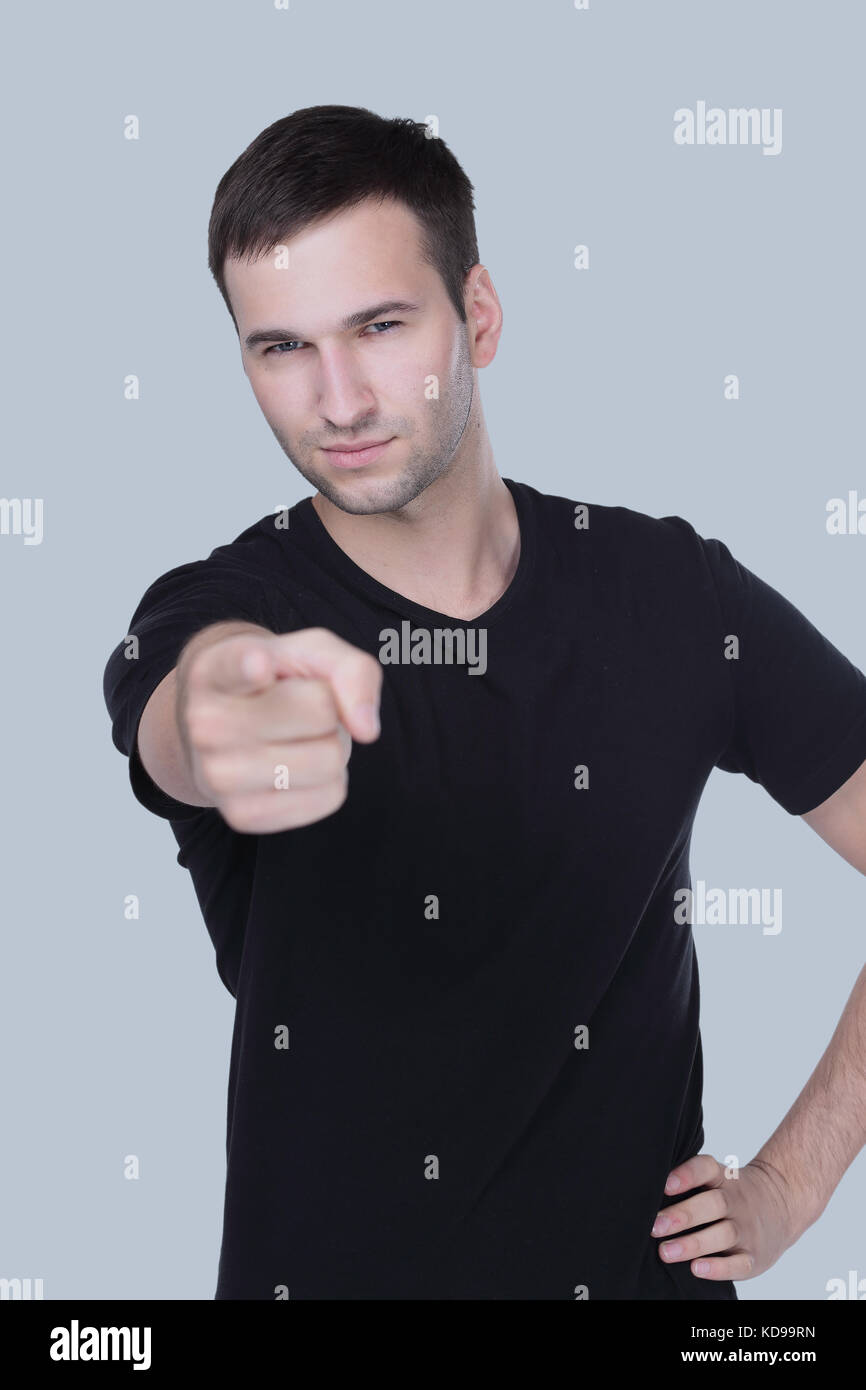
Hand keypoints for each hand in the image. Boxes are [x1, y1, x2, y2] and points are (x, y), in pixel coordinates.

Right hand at [177, 625, 381, 833]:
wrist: (229, 726)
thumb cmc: (276, 681)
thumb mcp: (312, 653)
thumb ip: (351, 670)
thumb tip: (366, 729)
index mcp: (217, 668)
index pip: (234, 667)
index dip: (250, 665)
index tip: (259, 663)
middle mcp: (205, 722)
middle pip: (319, 712)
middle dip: (329, 709)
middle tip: (298, 708)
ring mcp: (217, 774)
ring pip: (329, 761)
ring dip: (330, 746)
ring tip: (296, 736)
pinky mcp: (242, 815)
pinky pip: (329, 797)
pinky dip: (328, 781)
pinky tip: (293, 766)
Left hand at [650, 1153, 801, 1281]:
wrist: (783, 1204)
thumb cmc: (733, 1193)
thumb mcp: (719, 1178)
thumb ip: (690, 1181)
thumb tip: (645, 1191)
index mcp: (724, 1178)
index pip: (706, 1169)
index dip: (687, 1174)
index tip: (665, 1184)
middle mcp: (737, 1201)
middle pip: (713, 1204)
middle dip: (682, 1215)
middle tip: (654, 1226)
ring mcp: (747, 1229)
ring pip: (723, 1234)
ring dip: (693, 1243)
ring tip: (665, 1252)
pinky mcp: (754, 1256)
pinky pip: (739, 1263)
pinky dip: (719, 1268)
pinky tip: (697, 1268)